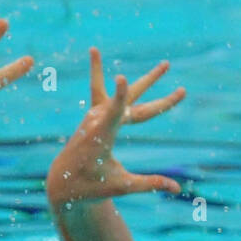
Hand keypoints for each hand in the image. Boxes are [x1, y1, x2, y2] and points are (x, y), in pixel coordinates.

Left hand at [47, 48, 183, 204]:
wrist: (62, 182)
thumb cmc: (90, 187)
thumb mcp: (120, 187)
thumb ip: (148, 183)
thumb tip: (177, 189)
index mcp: (101, 138)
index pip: (112, 114)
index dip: (118, 97)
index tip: (120, 78)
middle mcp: (97, 122)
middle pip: (129, 102)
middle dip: (152, 89)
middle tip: (174, 74)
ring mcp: (95, 116)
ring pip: (124, 96)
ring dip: (148, 81)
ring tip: (166, 65)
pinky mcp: (94, 115)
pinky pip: (97, 89)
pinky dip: (98, 71)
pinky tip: (94, 51)